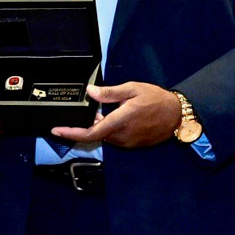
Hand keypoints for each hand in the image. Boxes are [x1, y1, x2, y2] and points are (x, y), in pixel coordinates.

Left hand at [51, 82, 181, 148]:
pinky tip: (115, 117)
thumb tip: (90, 92)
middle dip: (86, 124)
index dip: (71, 133)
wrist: (178, 115)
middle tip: (88, 110)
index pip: (90, 132)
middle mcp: (121, 136)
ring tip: (105, 111)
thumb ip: (110, 92)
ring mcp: (127, 143)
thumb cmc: (156, 100)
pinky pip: (114, 138)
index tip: (56, 130)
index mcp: (119, 122)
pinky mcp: (132, 145)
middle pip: (95, 134)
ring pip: (105, 136)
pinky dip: (109, 129)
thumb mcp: (132, 90)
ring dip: (99, 126)